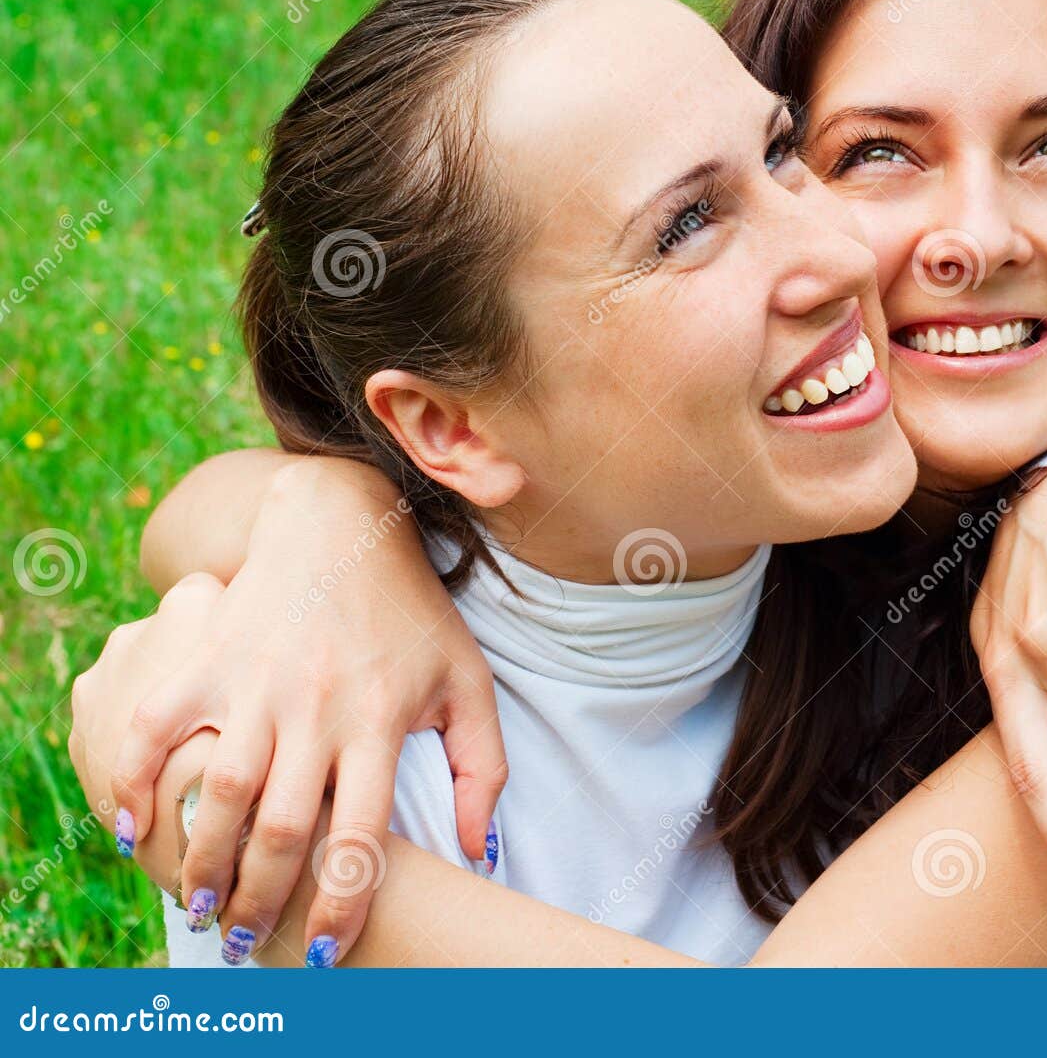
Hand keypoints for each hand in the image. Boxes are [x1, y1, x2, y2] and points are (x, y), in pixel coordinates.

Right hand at [87, 459, 506, 962]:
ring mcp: (256, 680)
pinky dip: (131, 778)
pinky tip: (130, 828)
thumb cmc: (413, 615)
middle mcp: (317, 705)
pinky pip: (154, 726)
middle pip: (284, 826)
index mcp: (380, 719)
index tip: (327, 954)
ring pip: (219, 788)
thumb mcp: (468, 683)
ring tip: (198, 903)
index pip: (360, 836)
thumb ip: (483, 768)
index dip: (341, 906)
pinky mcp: (209, 656)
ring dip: (201, 857)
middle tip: (248, 940)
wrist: (343, 525)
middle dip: (262, 897)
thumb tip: (479, 853)